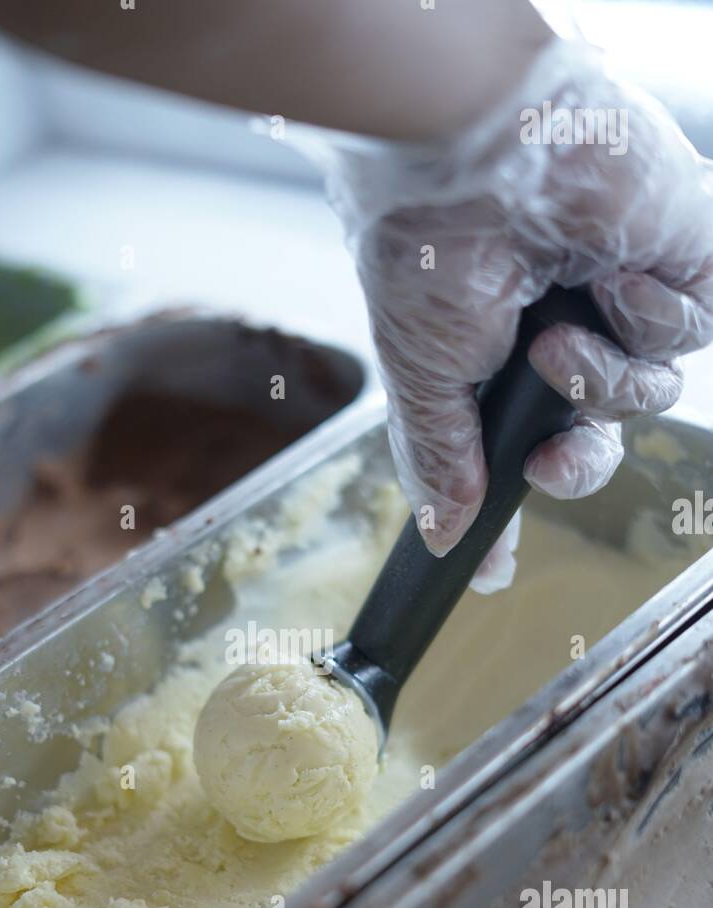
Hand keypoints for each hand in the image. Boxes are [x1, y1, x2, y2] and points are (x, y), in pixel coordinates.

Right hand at [313, 39, 712, 590]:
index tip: (496, 564)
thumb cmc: (427, 238)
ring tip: (558, 337)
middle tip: (551, 458)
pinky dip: (649, 318)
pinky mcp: (681, 256)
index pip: (522, 439)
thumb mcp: (418, 374)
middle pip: (596, 431)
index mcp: (498, 344)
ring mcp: (623, 289)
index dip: (517, 494)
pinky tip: (612, 277)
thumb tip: (445, 529)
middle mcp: (562, 318)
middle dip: (576, 463)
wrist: (471, 146)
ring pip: (647, 389)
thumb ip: (437, 457)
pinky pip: (692, 330)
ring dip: (600, 381)